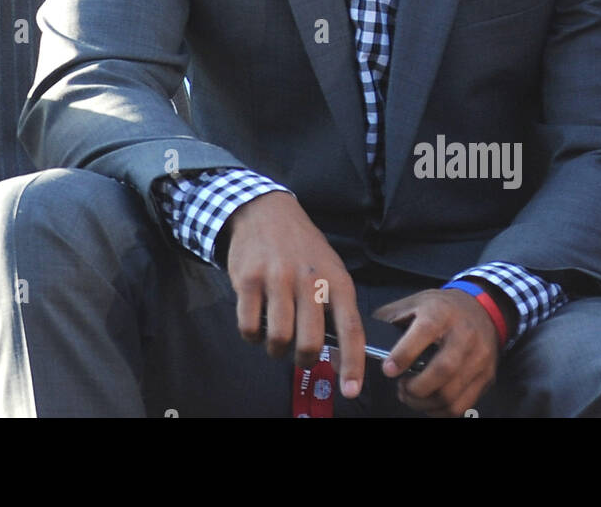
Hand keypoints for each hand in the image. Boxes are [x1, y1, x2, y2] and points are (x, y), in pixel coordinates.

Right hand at [223, 191, 365, 399]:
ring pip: (278, 338)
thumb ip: (336, 307)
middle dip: (304, 359)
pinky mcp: (249, 279)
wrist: (267, 210)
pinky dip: (252, 336)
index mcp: (336, 280)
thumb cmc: (303, 248)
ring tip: (276, 338)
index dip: (352, 366)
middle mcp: (309, 280)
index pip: (350, 330)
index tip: (351, 391)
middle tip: (300, 355)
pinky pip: (248, 326)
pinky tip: (256, 323)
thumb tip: (340, 355)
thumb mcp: (330, 269)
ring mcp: (277, 279)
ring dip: (276, 349)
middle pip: (309, 342)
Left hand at [373, 288, 499, 416]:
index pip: (425, 331)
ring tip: (411, 395)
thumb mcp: (413, 302)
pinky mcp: (487, 377)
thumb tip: (357, 340)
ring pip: (452, 394)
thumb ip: (388, 319)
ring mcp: (479, 358)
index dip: (404, 353)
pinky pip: (462, 406)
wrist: (483, 308)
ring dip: (425, 403)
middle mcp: (465, 335)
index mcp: (442, 312)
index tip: (388, 369)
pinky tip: (428, 402)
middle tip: (401, 388)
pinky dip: (440, 411)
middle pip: (443, 370)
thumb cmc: (441, 308)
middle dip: (416, 388)